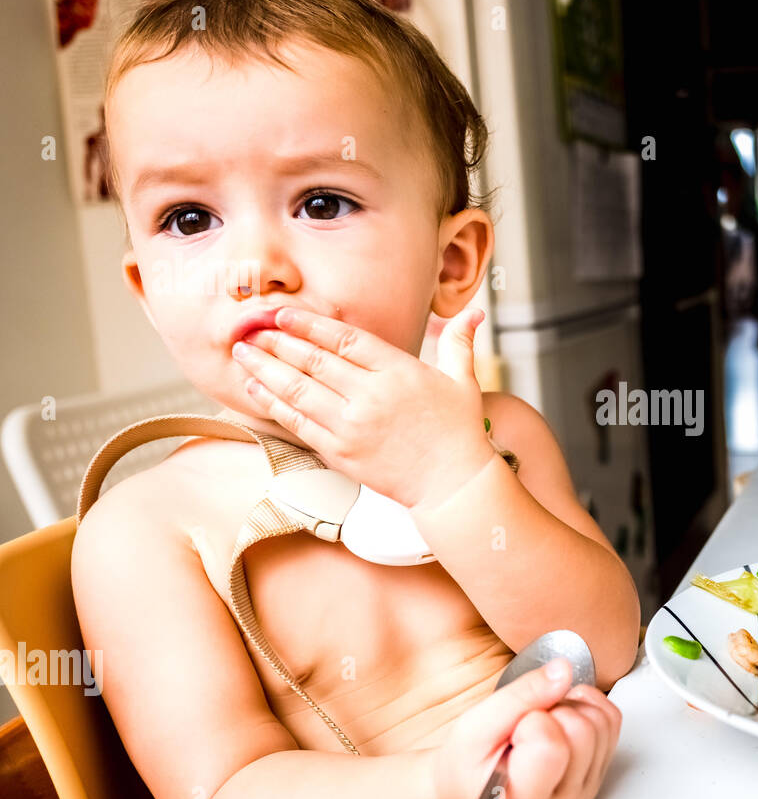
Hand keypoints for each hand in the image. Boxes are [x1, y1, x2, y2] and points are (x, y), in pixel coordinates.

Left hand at [232, 304, 496, 508]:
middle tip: (251, 329)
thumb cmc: (459, 434)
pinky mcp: (340, 452)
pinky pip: (298, 423)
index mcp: (398, 372)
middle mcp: (370, 396)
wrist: (453, 485)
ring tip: (242, 354)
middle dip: (277, 343)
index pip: (344, 339)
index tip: (283, 314)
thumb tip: (474, 313)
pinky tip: (255, 390)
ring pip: (298, 390)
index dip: (309, 324)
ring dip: (265, 369)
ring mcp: (352, 426)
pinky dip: (273, 404)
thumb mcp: (464, 382)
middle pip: (313, 361)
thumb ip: (459, 343)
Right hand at [431, 658, 621, 798]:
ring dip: (570, 708)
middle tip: (525, 725)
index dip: (532, 720)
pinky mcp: (600, 770)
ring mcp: (587, 787)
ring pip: (601, 722)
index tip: (514, 730)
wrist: (478, 789)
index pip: (552, 747)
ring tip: (540, 724)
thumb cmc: (469, 766)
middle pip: (582, 730)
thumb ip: (516, 697)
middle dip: (552, 711)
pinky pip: (612, 720)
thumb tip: (562, 670)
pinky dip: (587, 706)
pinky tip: (559, 719)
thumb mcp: (473, 728)